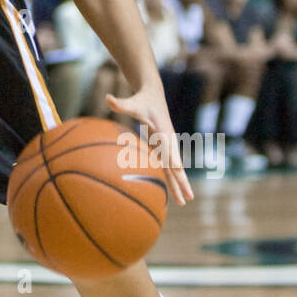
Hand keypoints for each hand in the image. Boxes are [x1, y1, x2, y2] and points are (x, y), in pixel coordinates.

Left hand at [106, 86, 193, 206]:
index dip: (173, 158)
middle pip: (176, 163)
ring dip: (180, 185)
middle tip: (189, 197)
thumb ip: (120, 103)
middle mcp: (169, 140)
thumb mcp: (131, 102)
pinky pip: (169, 167)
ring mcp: (168, 145)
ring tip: (186, 201)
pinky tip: (177, 194)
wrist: (154, 95)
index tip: (178, 171)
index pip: (168, 146)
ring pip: (175, 168)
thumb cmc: (141, 100)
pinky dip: (174, 180)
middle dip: (182, 180)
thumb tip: (107, 98)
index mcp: (162, 130)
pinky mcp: (165, 148)